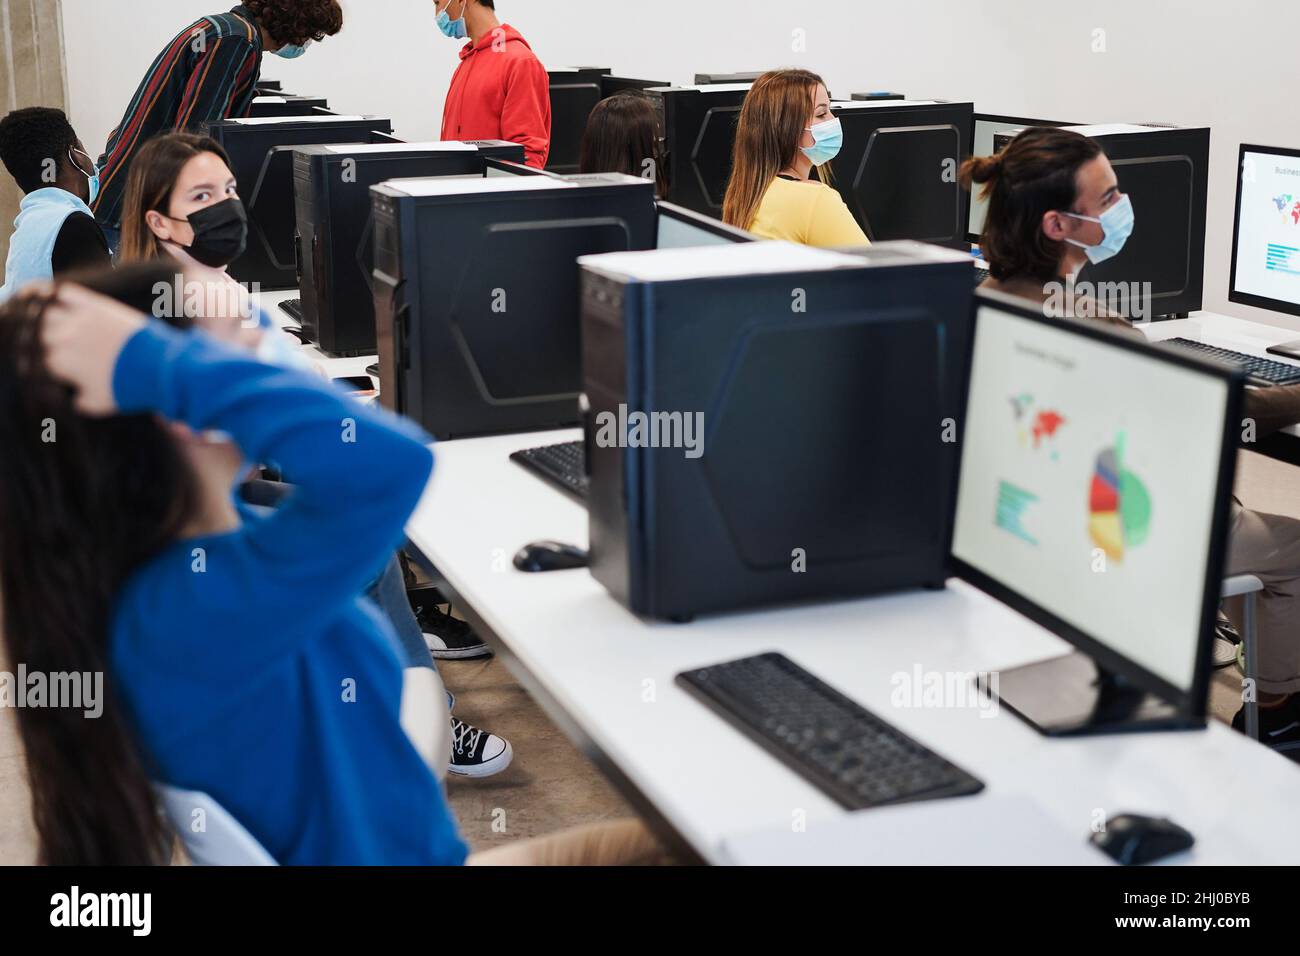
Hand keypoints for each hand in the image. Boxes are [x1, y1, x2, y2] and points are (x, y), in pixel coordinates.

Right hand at [40, 283, 146, 415]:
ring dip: (47, 316)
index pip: (41, 359)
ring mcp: (77, 320)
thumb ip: (80, 401)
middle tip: (59, 341)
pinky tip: (58, 295)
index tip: (60, 363)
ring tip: (50, 317)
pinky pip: (67, 294)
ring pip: (47, 313)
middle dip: (47, 339)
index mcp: (59, 364)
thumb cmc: (129, 388)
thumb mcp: (101, 403)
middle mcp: (62, 340)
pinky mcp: (95, 305)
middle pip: (40, 335)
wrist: (160, 367)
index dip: (51, 361)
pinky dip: (58, 293)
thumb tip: (73, 399)